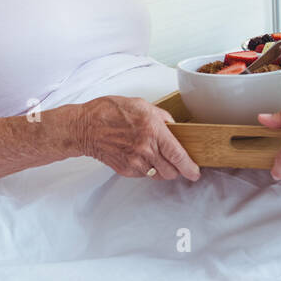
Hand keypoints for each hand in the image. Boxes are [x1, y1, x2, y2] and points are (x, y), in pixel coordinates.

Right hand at [78, 95, 199, 180]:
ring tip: (156, 156)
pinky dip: (147, 169)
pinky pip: (144, 175)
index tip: (195, 172)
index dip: (190, 167)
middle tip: (175, 161)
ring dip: (162, 169)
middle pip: (171, 171)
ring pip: (158, 175)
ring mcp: (135, 162)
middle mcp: (146, 149)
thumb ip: (162, 117)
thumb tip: (173, 127)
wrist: (85, 127)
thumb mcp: (142, 105)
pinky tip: (140, 156)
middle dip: (177, 168)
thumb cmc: (109, 112)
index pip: (178, 155)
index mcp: (153, 131)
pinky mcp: (125, 170)